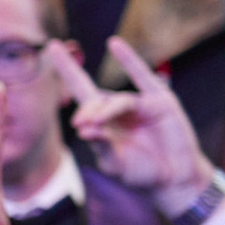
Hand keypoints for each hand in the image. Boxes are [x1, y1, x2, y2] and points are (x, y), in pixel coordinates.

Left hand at [50, 38, 215, 218]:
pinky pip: (143, 77)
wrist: (172, 179)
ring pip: (117, 100)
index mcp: (102, 119)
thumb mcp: (115, 163)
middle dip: (87, 110)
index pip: (80, 89)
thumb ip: (101, 146)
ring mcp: (140, 103)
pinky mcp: (160, 101)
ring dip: (105, 110)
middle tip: (80, 123)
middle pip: (94, 99)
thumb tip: (83, 129)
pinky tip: (114, 45)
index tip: (52, 46)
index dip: (68, 69)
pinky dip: (128, 60)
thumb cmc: (140, 172)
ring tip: (95, 122)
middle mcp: (118, 107)